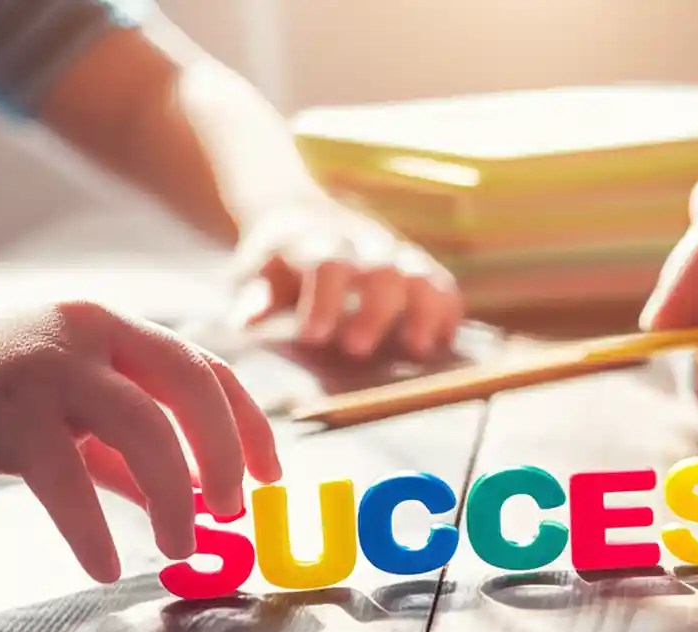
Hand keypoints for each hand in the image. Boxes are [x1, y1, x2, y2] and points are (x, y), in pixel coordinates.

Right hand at [0, 301, 280, 582]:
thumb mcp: (73, 413)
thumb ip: (130, 456)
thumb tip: (193, 505)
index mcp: (115, 327)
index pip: (206, 366)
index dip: (248, 423)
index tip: (270, 476)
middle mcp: (90, 332)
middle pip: (190, 384)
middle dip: (225, 450)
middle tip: (235, 509)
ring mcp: (47, 366)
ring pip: (142, 427)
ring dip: (175, 496)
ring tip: (181, 548)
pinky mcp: (5, 412)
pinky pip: (66, 477)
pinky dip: (92, 529)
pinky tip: (107, 565)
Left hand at [232, 195, 463, 358]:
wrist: (296, 214)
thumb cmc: (272, 263)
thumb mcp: (249, 274)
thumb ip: (252, 297)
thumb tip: (249, 321)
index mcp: (314, 240)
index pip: (328, 263)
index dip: (325, 299)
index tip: (314, 336)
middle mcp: (362, 242)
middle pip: (383, 270)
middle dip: (375, 311)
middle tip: (358, 350)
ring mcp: (394, 252)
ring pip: (422, 274)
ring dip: (424, 313)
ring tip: (418, 350)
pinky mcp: (417, 267)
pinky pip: (444, 285)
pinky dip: (448, 313)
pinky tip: (443, 344)